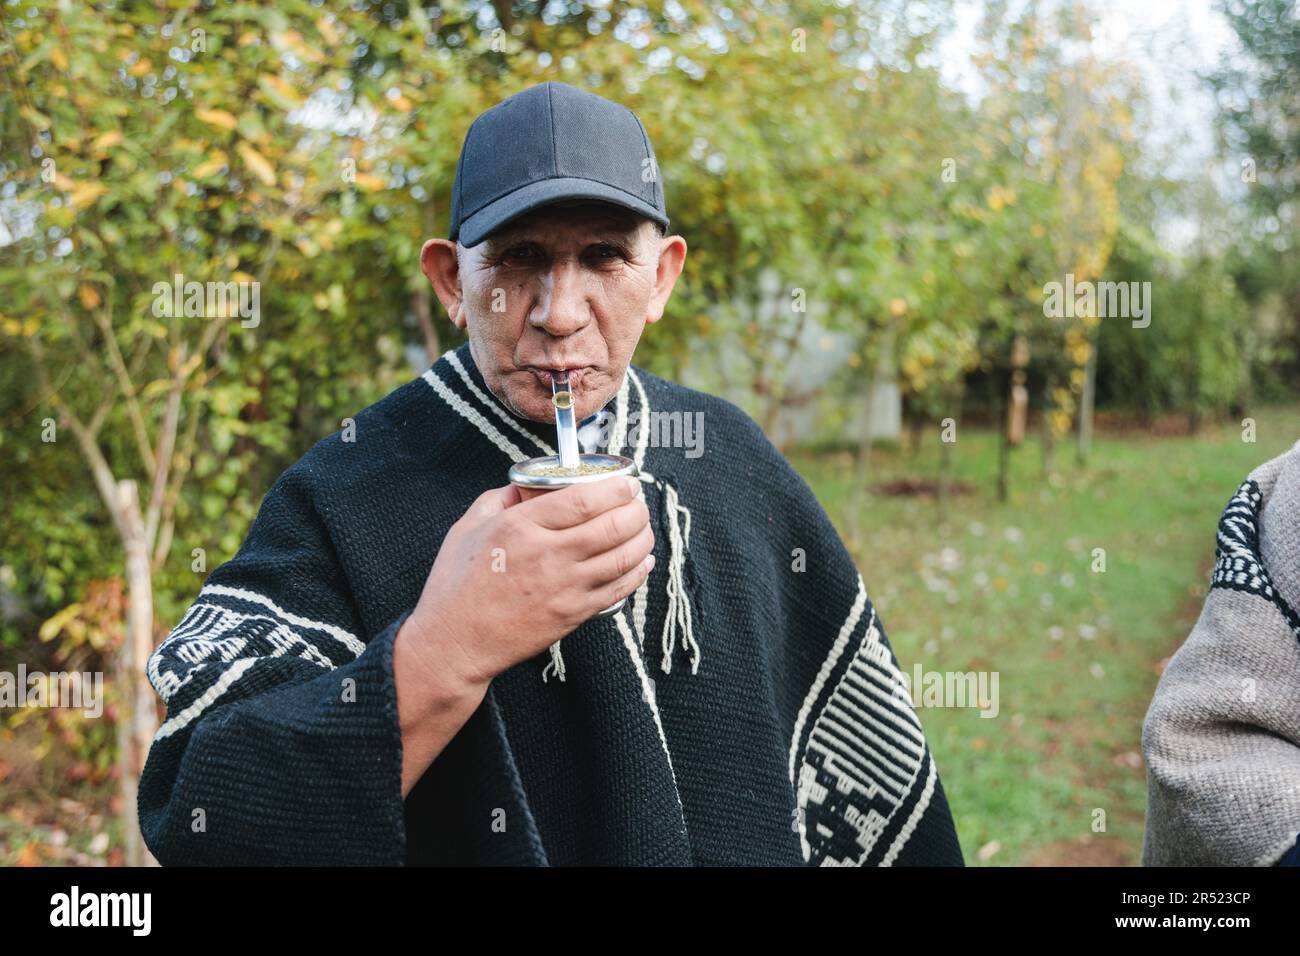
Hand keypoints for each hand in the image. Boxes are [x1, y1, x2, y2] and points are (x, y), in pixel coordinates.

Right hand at [399, 475, 653, 691]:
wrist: (455, 643)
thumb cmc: (457, 586)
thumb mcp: (468, 527)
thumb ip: (500, 499)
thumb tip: (526, 485)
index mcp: (520, 527)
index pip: (583, 500)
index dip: (616, 489)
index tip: (627, 483)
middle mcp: (547, 556)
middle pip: (612, 527)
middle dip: (637, 510)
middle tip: (639, 502)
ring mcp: (564, 588)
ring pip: (622, 558)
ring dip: (643, 538)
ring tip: (644, 527)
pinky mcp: (572, 615)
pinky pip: (618, 590)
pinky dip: (637, 572)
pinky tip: (642, 561)